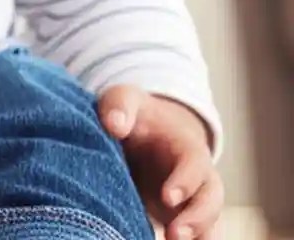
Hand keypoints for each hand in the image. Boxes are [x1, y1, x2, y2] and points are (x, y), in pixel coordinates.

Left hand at [99, 85, 222, 239]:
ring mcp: (191, 200)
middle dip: (197, 218)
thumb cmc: (135, 115)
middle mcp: (196, 177)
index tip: (168, 197)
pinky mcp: (179, 216)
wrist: (145, 132)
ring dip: (196, 236)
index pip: (195, 164)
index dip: (185, 181)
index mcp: (186, 147)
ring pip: (207, 222)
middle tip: (174, 234)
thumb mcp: (125, 99)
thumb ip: (119, 106)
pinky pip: (194, 235)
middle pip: (210, 199)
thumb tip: (114, 124)